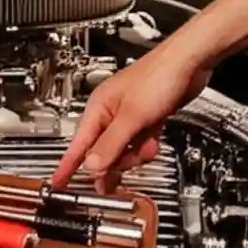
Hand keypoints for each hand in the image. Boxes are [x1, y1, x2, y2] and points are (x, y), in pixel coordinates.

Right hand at [53, 38, 212, 192]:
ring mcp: (129, 118)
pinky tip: (154, 140)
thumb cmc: (159, 76)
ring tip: (146, 146)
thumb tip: (92, 166)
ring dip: (135, 154)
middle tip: (112, 183)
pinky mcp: (145, 120)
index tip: (58, 183)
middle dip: (113, 163)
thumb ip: (112, 144)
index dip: (67, 166)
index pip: (78, 144)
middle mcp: (110, 114)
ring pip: (123, 150)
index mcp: (99, 108)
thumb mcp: (133, 116)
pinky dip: (146, 146)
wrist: (189, 64)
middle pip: (102, 152)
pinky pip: (139, 144)